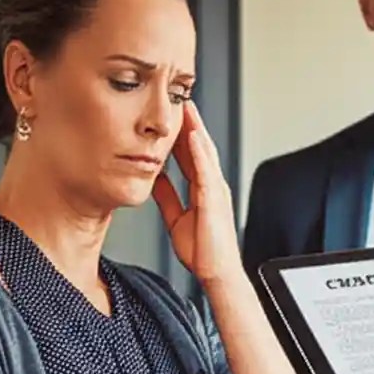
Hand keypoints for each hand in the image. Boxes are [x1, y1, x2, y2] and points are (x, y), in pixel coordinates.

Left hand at [152, 101, 241, 284]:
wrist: (217, 274)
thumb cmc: (203, 251)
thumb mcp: (177, 218)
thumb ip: (168, 197)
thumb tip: (156, 180)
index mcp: (204, 190)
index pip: (192, 154)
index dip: (183, 134)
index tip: (173, 115)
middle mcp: (212, 186)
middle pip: (201, 147)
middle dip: (191, 123)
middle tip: (180, 99)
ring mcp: (216, 191)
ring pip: (206, 153)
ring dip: (196, 129)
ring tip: (187, 108)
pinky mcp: (214, 200)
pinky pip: (206, 170)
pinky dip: (200, 152)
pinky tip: (193, 136)